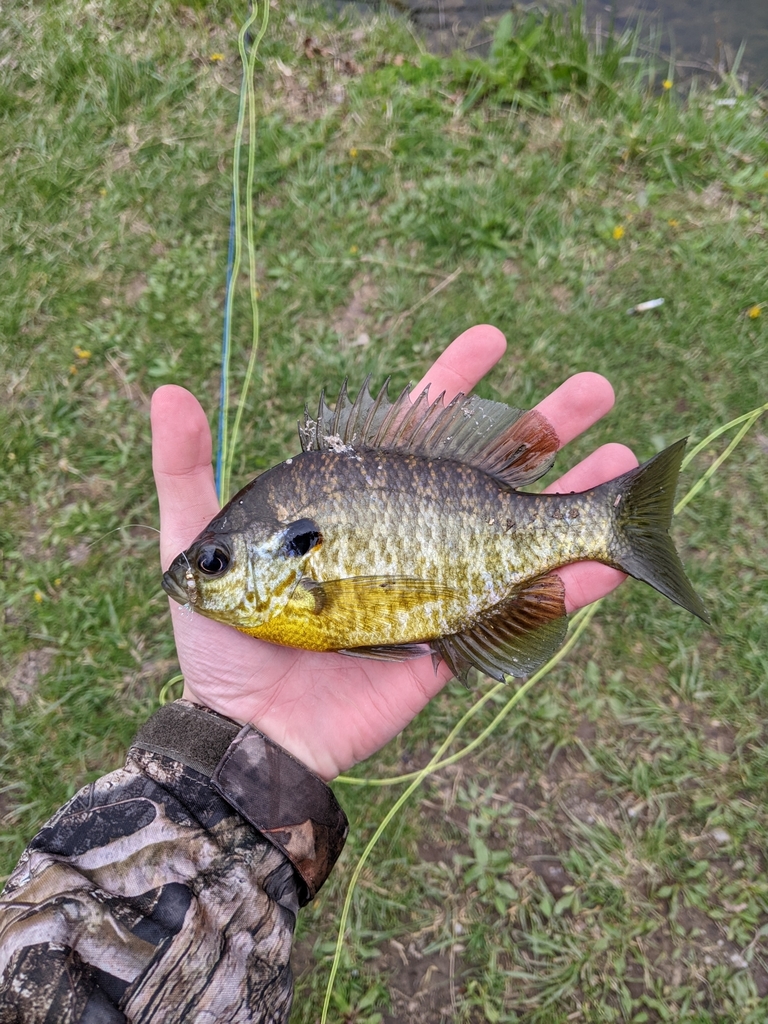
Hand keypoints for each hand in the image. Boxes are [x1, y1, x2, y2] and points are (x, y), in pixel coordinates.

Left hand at [151, 325, 634, 779]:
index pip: (417, 427)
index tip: (493, 336)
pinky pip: (526, 608)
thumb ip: (185, 468)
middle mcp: (413, 531)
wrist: (250, 728)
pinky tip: (608, 555)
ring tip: (627, 452)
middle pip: (490, 467)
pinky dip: (570, 585)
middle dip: (546, 425)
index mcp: (363, 499)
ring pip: (522, 527)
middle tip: (596, 389)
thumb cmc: (227, 634)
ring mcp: (444, 581)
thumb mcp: (193, 541)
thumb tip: (166, 387)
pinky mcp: (461, 635)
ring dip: (579, 491)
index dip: (456, 381)